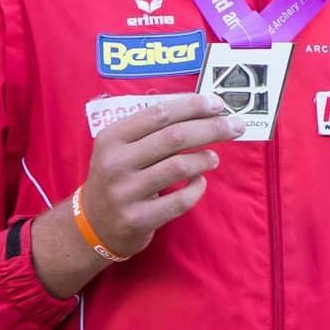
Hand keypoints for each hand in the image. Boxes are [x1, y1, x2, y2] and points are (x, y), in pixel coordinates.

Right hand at [31, 93, 241, 295]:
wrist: (94, 225)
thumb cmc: (118, 177)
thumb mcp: (121, 147)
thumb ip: (153, 129)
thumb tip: (204, 109)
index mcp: (111, 137)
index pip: (159, 113)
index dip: (193, 106)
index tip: (218, 104)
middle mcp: (115, 163)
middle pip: (174, 137)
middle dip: (211, 128)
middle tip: (235, 127)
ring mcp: (126, 192)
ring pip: (179, 167)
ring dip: (205, 158)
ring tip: (214, 158)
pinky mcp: (138, 219)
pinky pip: (180, 200)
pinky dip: (197, 188)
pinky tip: (200, 182)